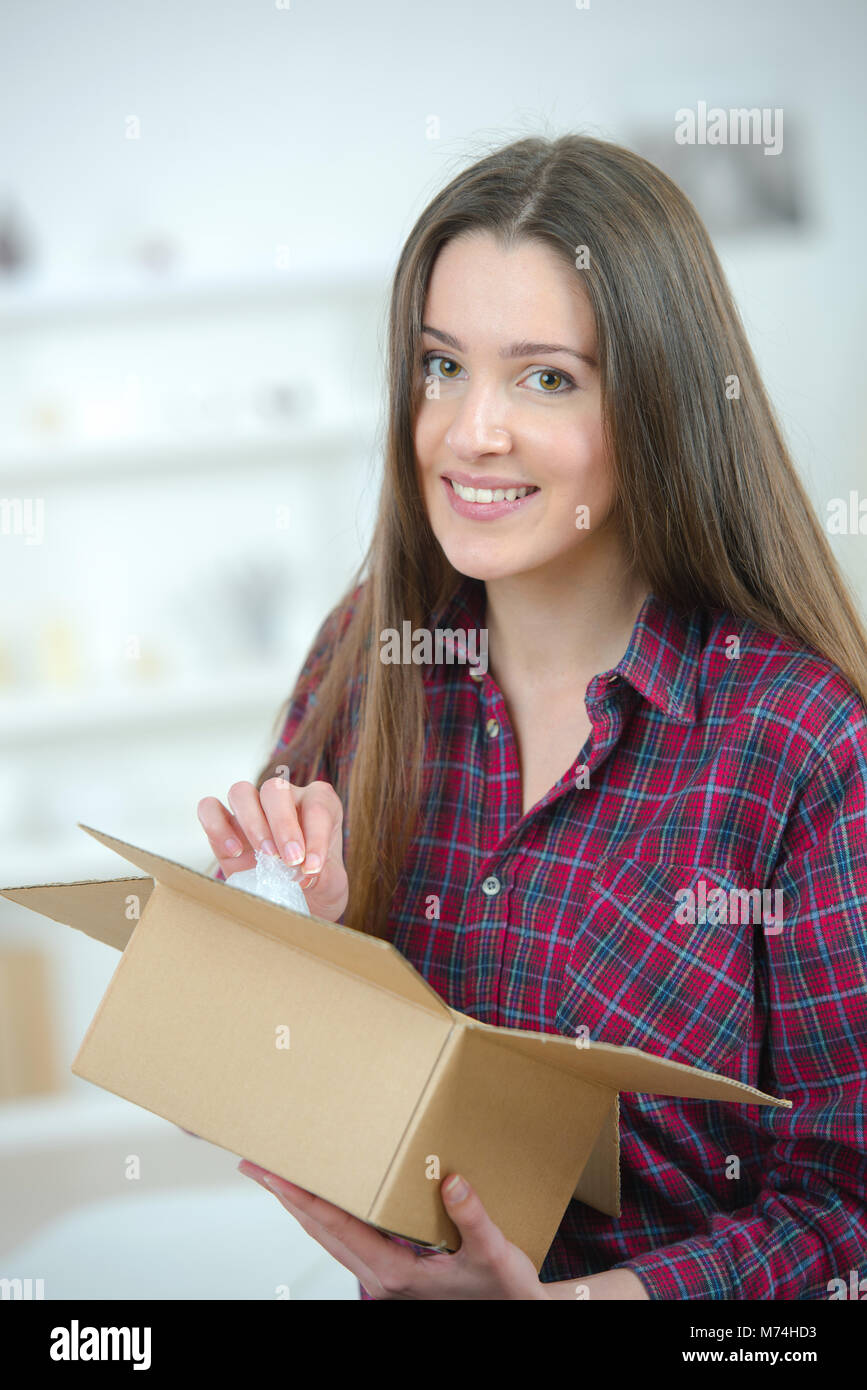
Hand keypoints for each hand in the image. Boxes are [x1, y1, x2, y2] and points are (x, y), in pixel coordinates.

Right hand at [197, 776, 347, 923]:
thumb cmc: (317, 888)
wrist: (298, 904)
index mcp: (319, 805)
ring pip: (241, 792)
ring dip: (252, 823)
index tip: (313, 867)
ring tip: (264, 856)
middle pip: (275, 789)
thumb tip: (304, 872)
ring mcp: (252, 810)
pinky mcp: (225, 826)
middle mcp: (285, 799)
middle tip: (290, 860)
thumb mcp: (331, 887)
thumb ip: (324, 876)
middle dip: (283, 824)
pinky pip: (210, 809)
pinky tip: (234, 852)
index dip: (316, 835)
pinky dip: (217, 827)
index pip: (317, 806)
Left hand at [237, 1161, 550, 1299]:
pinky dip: (327, 1217)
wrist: (517, 1318)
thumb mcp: (495, 1255)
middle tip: (257, 1166)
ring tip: (281, 1179)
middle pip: (320, 1231)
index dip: (301, 1198)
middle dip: (286, 1198)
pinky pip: (347, 1241)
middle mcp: (381, 1278)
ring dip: (302, 1208)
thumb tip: (451, 1182)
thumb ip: (472, 1219)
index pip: (337, 1227)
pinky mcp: (393, 1277)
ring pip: (330, 1238)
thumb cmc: (505, 1294)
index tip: (273, 1175)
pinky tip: (328, 1202)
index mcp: (396, 1273)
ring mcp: (384, 1280)